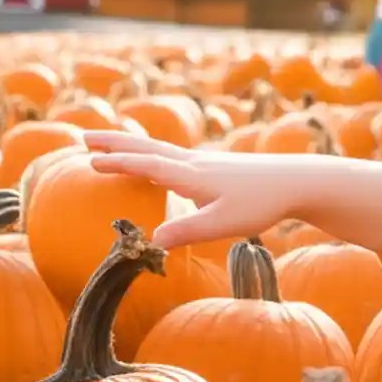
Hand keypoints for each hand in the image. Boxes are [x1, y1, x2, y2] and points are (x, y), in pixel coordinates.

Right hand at [84, 131, 381, 251]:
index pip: (146, 164)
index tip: (89, 159)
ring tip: (112, 146)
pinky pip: (172, 157)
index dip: (117, 162)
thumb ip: (187, 231)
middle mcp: (193, 163)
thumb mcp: (223, 224)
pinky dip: (152, 155)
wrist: (297, 180)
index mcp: (190, 175)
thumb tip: (151, 242)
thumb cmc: (261, 203)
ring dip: (132, 146)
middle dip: (115, 144)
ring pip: (159, 150)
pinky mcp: (215, 168)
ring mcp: (204, 163)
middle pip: (146, 148)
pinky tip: (156, 163)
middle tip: (85, 139)